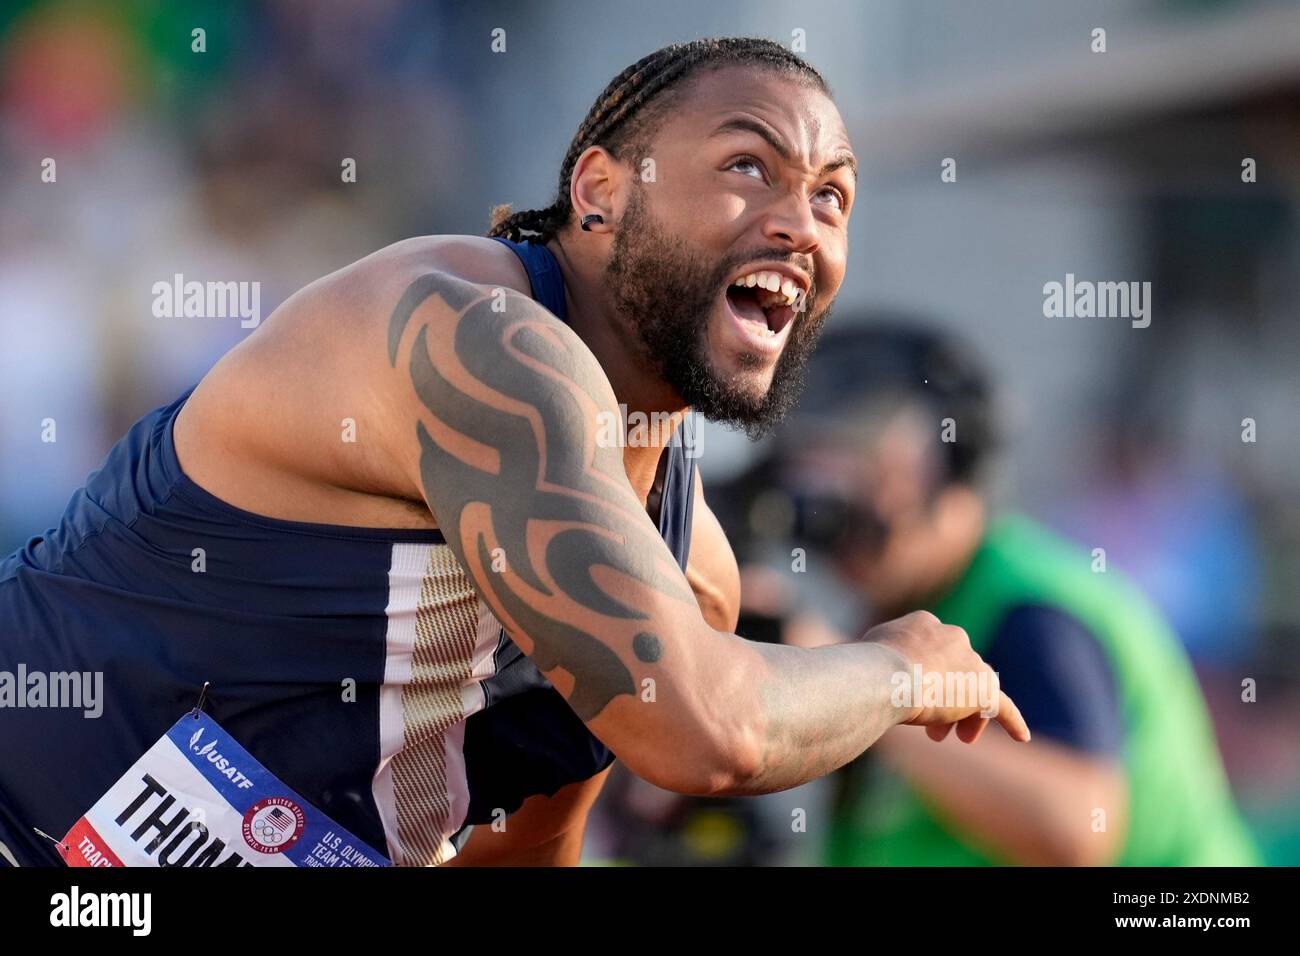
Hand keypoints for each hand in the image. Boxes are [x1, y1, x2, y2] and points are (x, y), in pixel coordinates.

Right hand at [862, 610, 1030, 744]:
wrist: (885, 675)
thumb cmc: (864, 666)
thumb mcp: (861, 653)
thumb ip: (871, 657)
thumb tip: (849, 664)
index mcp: (925, 624)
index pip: (936, 651)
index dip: (928, 677)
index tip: (914, 698)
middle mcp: (953, 636)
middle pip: (959, 669)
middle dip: (947, 696)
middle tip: (933, 725)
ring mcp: (970, 661)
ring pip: (977, 688)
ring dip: (966, 712)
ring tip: (954, 738)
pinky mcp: (983, 689)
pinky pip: (1003, 707)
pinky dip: (1013, 721)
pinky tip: (1021, 737)